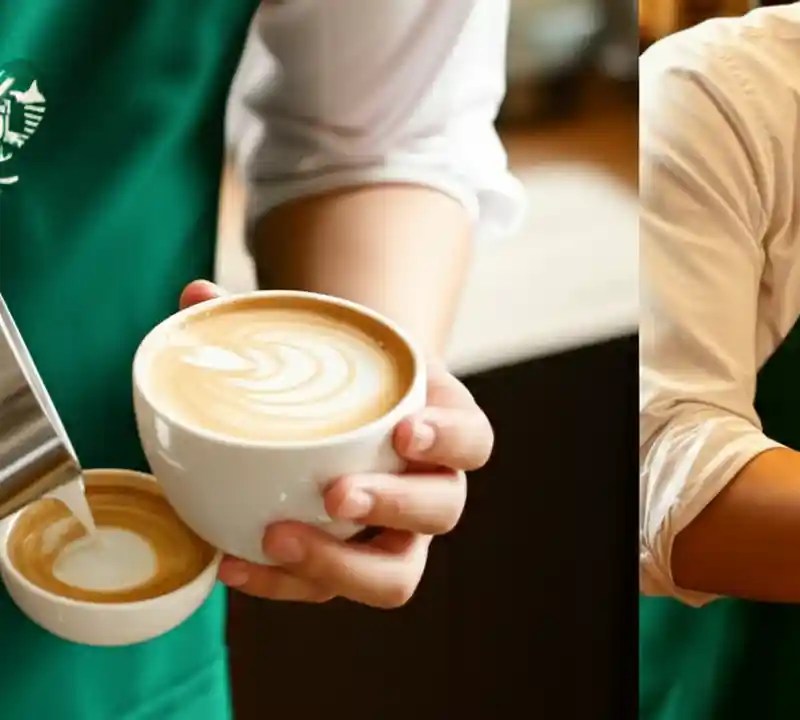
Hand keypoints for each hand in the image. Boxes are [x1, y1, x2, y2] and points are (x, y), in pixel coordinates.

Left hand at [174, 280, 492, 606]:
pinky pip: (329, 590)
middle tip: (336, 493)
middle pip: (441, 510)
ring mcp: (398, 536)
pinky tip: (232, 564)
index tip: (404, 427)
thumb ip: (266, 317)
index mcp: (446, 426)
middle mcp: (434, 488)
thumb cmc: (345, 375)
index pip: (473, 440)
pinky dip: (280, 584)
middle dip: (392, 506)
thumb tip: (197, 295)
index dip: (448, 439)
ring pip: (396, 574)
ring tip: (276, 538)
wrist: (348, 412)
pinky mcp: (354, 566)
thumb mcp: (330, 341)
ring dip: (341, 564)